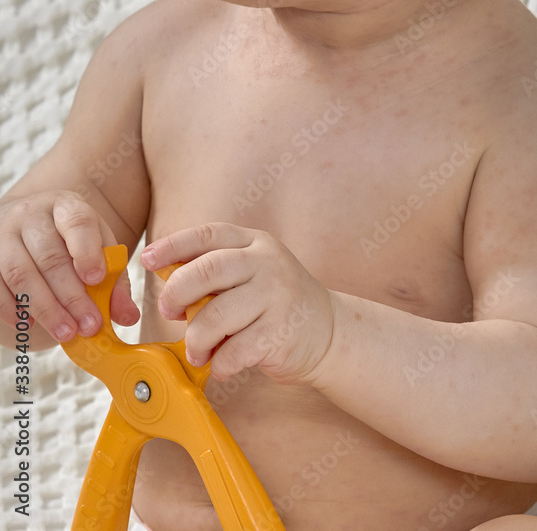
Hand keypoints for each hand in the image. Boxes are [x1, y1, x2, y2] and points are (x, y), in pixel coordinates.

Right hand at [0, 191, 139, 342]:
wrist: (25, 224)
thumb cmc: (68, 240)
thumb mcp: (96, 247)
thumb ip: (114, 280)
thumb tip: (128, 316)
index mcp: (65, 205)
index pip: (76, 221)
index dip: (87, 251)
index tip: (97, 280)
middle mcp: (31, 214)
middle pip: (49, 255)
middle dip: (71, 296)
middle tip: (88, 326)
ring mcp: (4, 234)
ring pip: (21, 272)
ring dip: (45, 309)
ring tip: (66, 332)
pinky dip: (13, 309)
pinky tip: (31, 325)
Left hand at [141, 223, 334, 384]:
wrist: (328, 331)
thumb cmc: (275, 303)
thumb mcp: (250, 273)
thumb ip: (215, 271)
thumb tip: (165, 278)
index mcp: (255, 243)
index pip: (207, 235)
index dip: (172, 246)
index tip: (146, 260)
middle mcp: (267, 263)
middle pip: (206, 271)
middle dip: (176, 294)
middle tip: (169, 312)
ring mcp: (277, 296)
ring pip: (214, 316)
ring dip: (196, 339)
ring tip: (198, 350)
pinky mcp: (281, 332)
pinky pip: (233, 351)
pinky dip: (219, 363)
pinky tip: (223, 363)